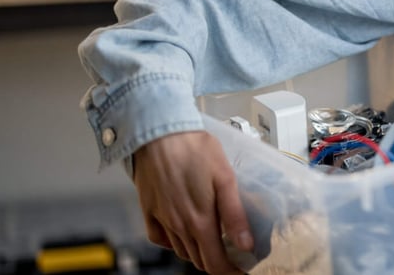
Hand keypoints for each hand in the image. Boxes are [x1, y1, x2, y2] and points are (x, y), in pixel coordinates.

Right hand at [133, 131, 252, 273]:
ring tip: (213, 243)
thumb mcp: (225, 178)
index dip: (230, 271)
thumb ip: (234, 215)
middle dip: (217, 262)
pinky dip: (173, 242)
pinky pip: (160, 239)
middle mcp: (178, 225)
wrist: (158, 133)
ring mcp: (161, 219)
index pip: (215, 262)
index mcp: (199, 220)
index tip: (242, 270)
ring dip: (198, 252)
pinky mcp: (148, 210)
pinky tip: (182, 232)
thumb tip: (245, 244)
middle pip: (199, 259)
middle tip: (232, 256)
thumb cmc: (194, 149)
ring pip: (181, 250)